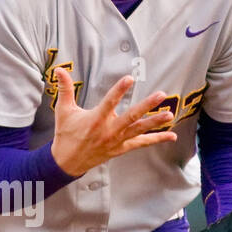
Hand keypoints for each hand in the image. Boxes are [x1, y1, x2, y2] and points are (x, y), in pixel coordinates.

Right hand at [50, 67, 176, 177]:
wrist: (67, 162)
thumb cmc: (66, 134)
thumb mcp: (63, 110)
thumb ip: (64, 88)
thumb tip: (59, 69)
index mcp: (95, 119)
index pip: (109, 102)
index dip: (119, 90)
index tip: (129, 78)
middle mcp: (108, 131)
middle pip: (131, 116)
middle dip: (147, 105)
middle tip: (161, 95)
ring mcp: (117, 140)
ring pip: (139, 130)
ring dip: (155, 122)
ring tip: (170, 114)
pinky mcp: (121, 148)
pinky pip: (141, 143)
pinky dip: (157, 139)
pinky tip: (172, 136)